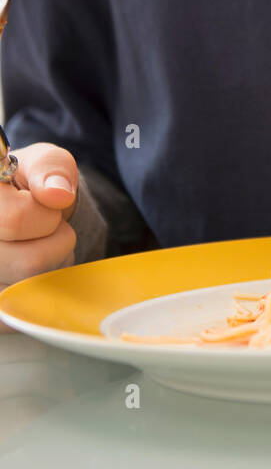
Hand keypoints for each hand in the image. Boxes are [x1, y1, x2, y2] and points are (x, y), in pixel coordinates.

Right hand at [0, 143, 78, 327]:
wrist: (31, 210)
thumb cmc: (36, 183)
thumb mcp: (47, 162)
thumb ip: (51, 168)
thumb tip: (58, 194)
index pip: (15, 221)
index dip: (46, 215)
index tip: (46, 204)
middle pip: (29, 262)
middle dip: (56, 240)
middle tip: (47, 225)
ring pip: (32, 285)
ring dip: (52, 262)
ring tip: (40, 242)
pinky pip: (27, 306)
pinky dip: (40, 286)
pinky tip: (32, 266)